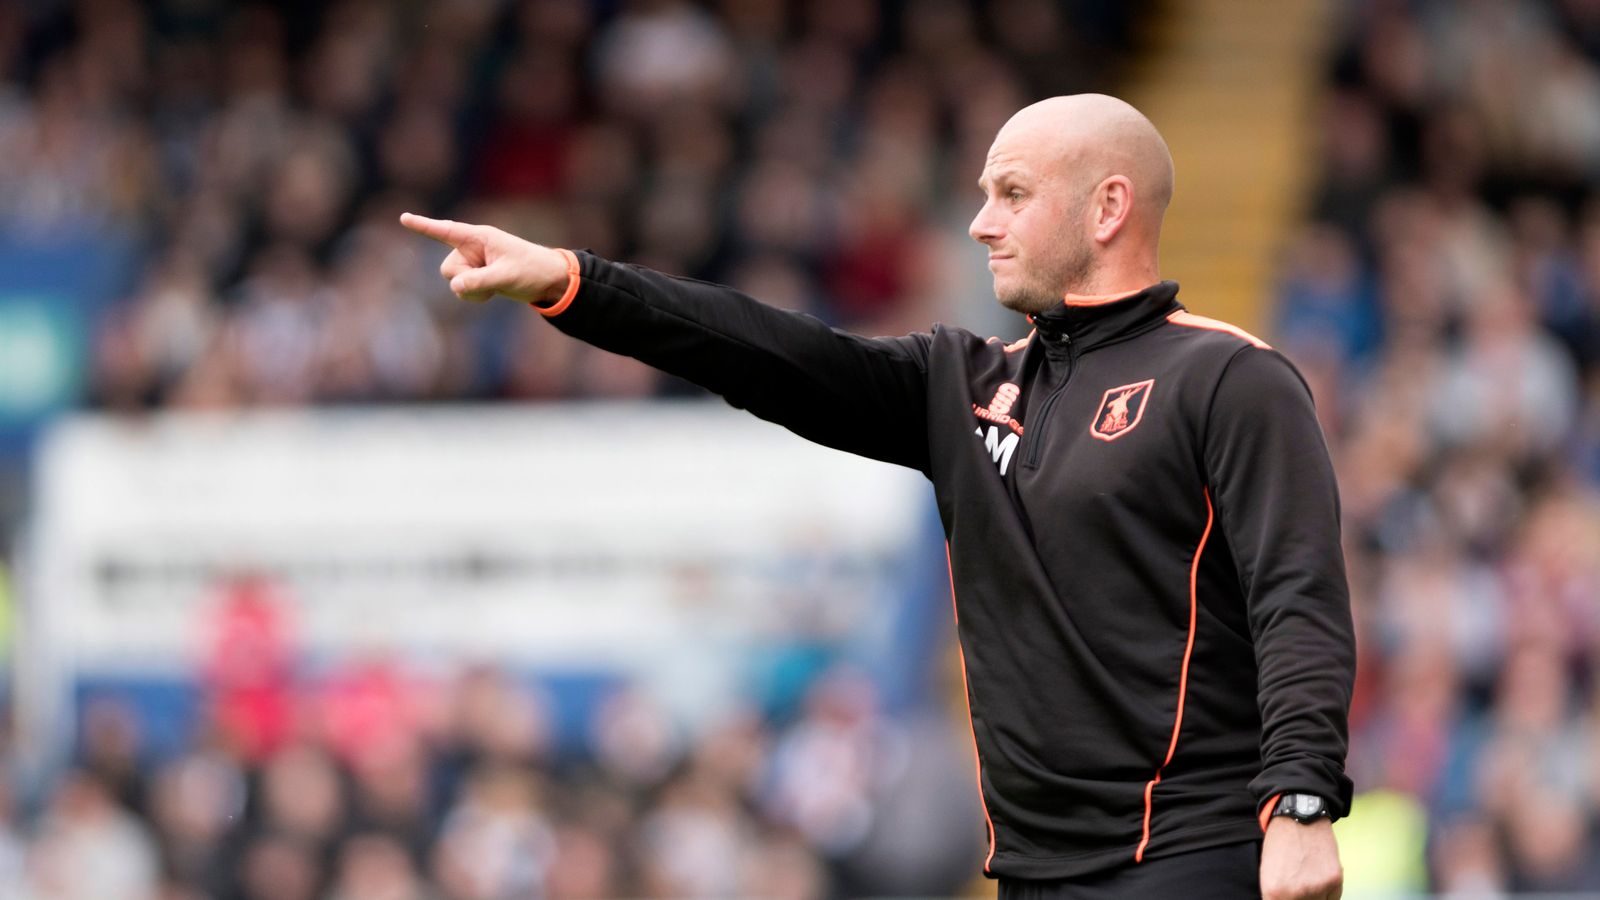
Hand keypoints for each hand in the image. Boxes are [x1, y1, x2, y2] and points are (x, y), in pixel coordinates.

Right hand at [399, 212, 570, 303]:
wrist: (548, 281)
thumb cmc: (532, 270)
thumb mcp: (506, 276)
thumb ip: (479, 281)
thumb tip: (455, 287)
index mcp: (479, 238)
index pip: (446, 231)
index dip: (424, 225)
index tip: (404, 218)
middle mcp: (472, 248)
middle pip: (448, 268)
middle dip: (464, 279)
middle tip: (490, 280)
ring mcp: (473, 264)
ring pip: (454, 281)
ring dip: (471, 291)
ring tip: (495, 286)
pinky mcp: (477, 277)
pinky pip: (462, 290)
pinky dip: (474, 296)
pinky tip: (492, 293)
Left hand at [1260, 817, 1341, 899]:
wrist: (1298, 818)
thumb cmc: (1280, 844)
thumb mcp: (1268, 873)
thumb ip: (1277, 895)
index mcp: (1273, 892)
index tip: (1289, 897)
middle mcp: (1294, 893)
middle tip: (1301, 888)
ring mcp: (1316, 888)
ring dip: (1315, 898)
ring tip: (1309, 881)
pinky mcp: (1334, 880)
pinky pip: (1334, 898)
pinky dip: (1329, 893)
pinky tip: (1321, 877)